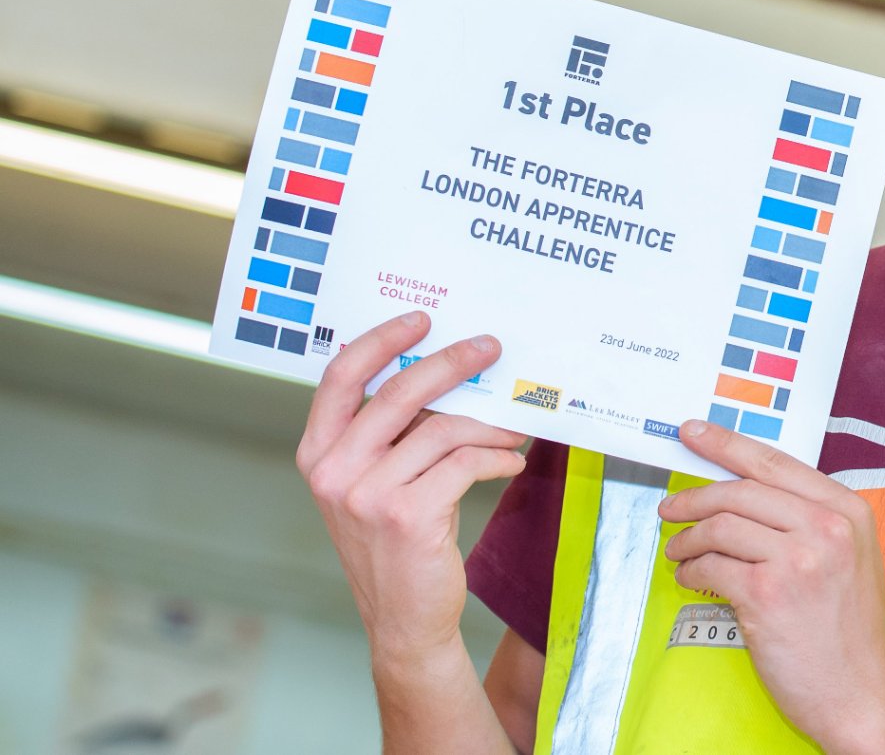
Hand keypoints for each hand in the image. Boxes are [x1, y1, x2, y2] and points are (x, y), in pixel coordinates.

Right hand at [297, 311, 528, 666]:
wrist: (404, 620)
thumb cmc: (396, 543)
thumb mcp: (375, 483)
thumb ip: (391, 435)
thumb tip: (450, 373)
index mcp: (318, 455)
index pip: (340, 377)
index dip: (381, 341)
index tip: (422, 320)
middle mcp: (333, 472)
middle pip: (400, 391)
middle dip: (453, 362)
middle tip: (490, 348)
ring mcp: (366, 495)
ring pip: (442, 428)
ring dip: (488, 424)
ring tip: (512, 430)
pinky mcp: (408, 516)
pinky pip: (464, 463)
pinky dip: (496, 459)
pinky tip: (509, 464)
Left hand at [659, 421, 884, 754]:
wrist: (863, 694)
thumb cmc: (850, 632)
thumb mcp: (850, 557)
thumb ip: (810, 520)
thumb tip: (746, 494)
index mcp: (848, 510)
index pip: (776, 462)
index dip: (727, 443)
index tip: (694, 432)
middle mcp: (827, 527)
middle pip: (740, 490)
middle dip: (694, 497)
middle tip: (670, 508)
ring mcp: (799, 560)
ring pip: (720, 526)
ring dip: (688, 538)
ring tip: (678, 552)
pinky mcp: (769, 596)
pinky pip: (712, 567)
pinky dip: (691, 571)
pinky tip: (690, 579)